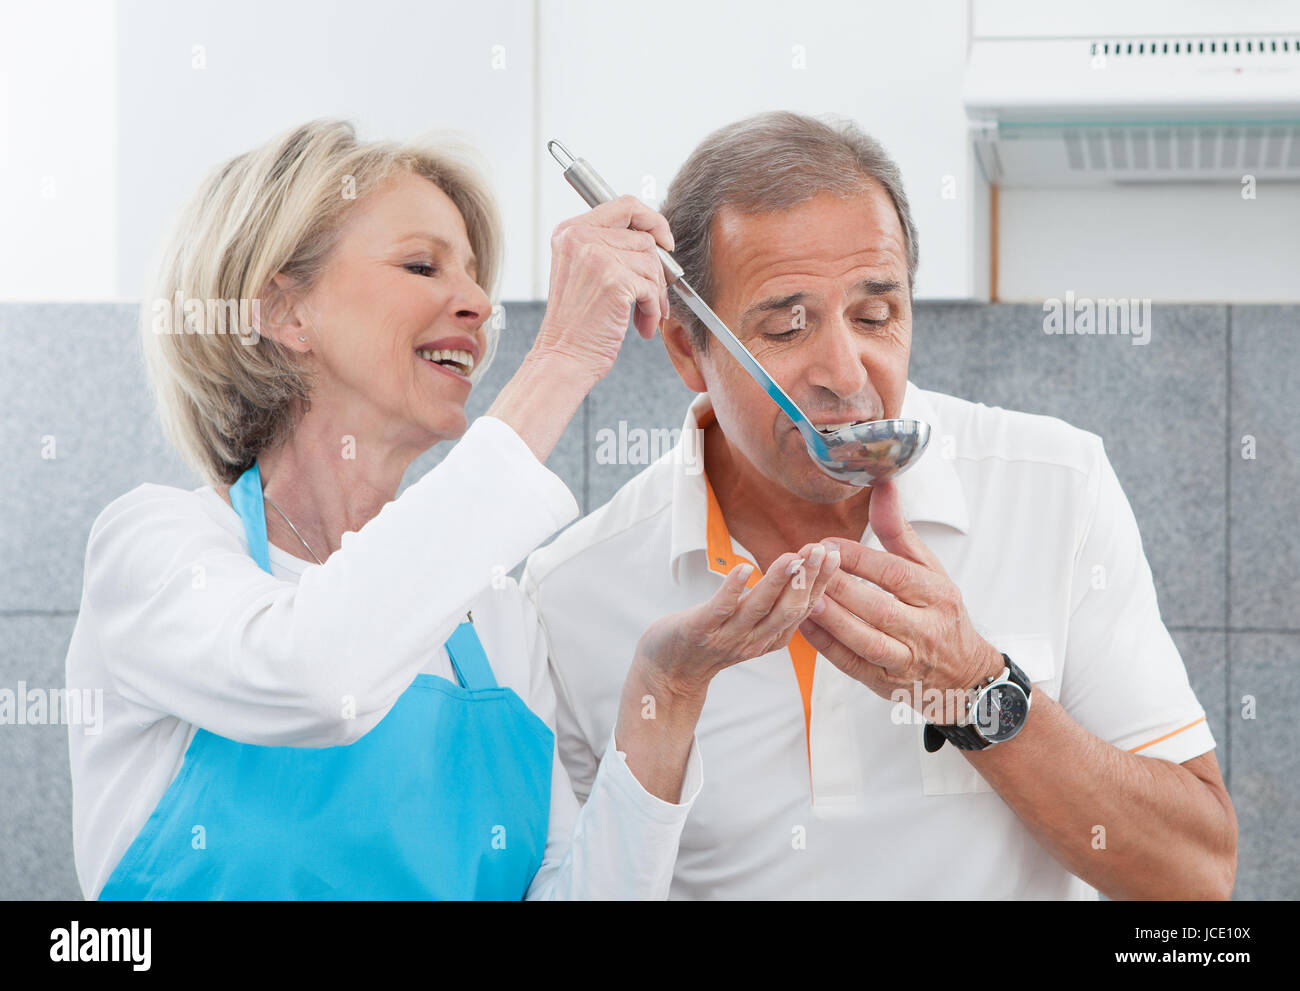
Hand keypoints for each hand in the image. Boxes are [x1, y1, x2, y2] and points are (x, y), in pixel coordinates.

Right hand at [532, 195, 673, 381]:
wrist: (563, 357)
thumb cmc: (575, 324)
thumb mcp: (582, 272)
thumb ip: (609, 247)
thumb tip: (655, 237)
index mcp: (570, 231)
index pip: (625, 205)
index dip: (653, 220)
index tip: (665, 242)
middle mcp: (580, 238)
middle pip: (643, 239)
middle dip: (655, 272)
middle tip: (650, 297)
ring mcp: (597, 257)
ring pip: (652, 264)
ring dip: (654, 294)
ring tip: (642, 315)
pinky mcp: (614, 280)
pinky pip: (652, 288)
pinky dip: (653, 309)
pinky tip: (641, 325)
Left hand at [633, 542, 839, 702]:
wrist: (667, 673)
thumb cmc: (710, 641)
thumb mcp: (750, 628)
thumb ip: (773, 608)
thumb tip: (801, 574)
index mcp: (770, 638)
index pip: (803, 609)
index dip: (820, 584)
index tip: (835, 556)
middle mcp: (753, 640)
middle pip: (788, 610)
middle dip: (808, 580)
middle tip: (823, 551)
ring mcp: (726, 636)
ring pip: (759, 608)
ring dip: (778, 581)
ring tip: (793, 557)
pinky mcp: (700, 630)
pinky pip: (720, 608)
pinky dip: (733, 588)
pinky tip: (745, 568)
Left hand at [798, 481, 1001, 719]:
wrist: (963, 676)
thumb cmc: (939, 613)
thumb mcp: (929, 570)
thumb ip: (898, 531)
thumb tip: (883, 484)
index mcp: (937, 596)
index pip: (895, 574)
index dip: (858, 558)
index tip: (826, 543)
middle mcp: (925, 629)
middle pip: (879, 607)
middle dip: (839, 586)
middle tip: (805, 566)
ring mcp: (906, 660)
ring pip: (865, 640)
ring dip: (831, 618)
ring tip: (802, 596)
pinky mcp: (886, 683)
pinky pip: (852, 665)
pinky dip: (825, 646)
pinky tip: (803, 624)